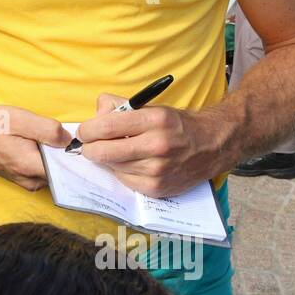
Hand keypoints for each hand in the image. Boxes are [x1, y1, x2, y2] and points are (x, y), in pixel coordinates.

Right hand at [0, 105, 72, 191]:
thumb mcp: (18, 118)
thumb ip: (46, 129)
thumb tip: (70, 139)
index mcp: (30, 165)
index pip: (68, 169)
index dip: (77, 155)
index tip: (82, 142)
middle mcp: (30, 180)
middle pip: (63, 173)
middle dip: (69, 156)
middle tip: (70, 137)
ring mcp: (26, 182)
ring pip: (55, 174)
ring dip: (59, 159)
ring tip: (56, 140)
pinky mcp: (23, 179)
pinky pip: (45, 173)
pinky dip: (50, 162)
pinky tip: (45, 147)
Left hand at [76, 94, 228, 197]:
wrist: (211, 146)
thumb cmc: (175, 125)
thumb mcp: (151, 107)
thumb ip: (118, 106)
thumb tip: (93, 117)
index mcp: (155, 120)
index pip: (106, 126)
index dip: (87, 130)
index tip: (84, 131)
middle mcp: (157, 145)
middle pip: (103, 151)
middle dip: (89, 148)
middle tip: (89, 144)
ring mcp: (158, 170)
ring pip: (112, 166)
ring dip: (106, 159)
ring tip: (115, 150)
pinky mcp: (157, 188)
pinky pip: (124, 180)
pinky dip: (121, 171)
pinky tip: (130, 163)